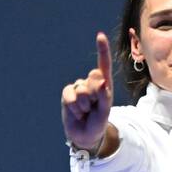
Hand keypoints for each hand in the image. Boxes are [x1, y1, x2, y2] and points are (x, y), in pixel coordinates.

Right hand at [62, 33, 113, 151]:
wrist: (85, 135)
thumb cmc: (99, 121)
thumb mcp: (105, 110)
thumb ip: (104, 96)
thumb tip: (100, 81)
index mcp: (104, 83)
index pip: (103, 65)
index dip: (102, 50)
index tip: (99, 36)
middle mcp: (91, 83)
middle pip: (94, 78)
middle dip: (95, 94)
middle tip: (94, 107)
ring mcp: (78, 87)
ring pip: (82, 90)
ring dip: (84, 105)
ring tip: (86, 112)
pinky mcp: (67, 94)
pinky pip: (70, 96)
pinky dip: (74, 107)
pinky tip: (77, 113)